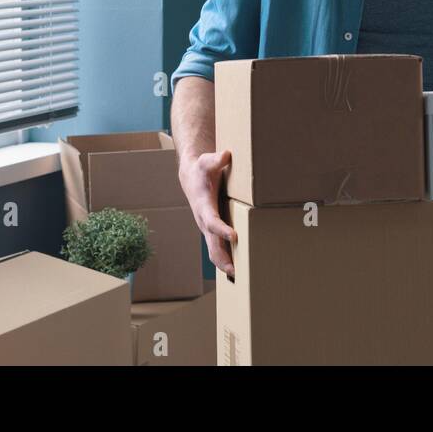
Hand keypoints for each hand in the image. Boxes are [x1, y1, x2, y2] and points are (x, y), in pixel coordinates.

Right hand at [179, 149, 237, 276]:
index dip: (222, 229)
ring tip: (241, 277)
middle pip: (212, 244)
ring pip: (215, 251)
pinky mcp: (213, 231)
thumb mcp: (207, 162)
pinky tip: (240, 269)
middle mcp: (204, 221)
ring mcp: (208, 228)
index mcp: (203, 206)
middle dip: (222, 258)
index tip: (234, 236)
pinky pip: (219, 248)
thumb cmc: (202, 170)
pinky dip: (227, 259)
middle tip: (235, 271)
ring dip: (225, 264)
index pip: (212, 221)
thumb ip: (215, 160)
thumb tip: (225, 154)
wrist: (192, 177)